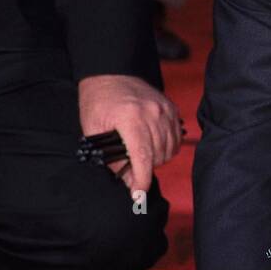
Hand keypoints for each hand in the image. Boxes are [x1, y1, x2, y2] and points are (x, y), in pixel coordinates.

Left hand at [78, 74, 181, 192]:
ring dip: (156, 159)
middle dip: (145, 169)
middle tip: (130, 169)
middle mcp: (152, 114)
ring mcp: (165, 110)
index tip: (138, 196)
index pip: (142, 157)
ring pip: (169, 149)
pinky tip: (153, 146)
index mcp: (130, 118)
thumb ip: (112, 158)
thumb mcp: (94, 131)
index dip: (141, 180)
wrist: (111, 73)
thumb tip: (129, 182)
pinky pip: (176, 138)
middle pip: (157, 155)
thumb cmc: (98, 101)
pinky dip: (167, 147)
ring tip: (141, 155)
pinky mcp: (172, 109)